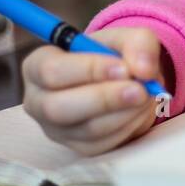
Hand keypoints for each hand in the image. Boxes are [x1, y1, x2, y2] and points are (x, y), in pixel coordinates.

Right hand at [21, 26, 170, 155]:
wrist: (120, 81)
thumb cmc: (111, 55)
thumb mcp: (124, 38)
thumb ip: (137, 43)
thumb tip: (144, 69)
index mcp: (37, 66)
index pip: (51, 71)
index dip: (89, 69)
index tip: (124, 68)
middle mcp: (38, 101)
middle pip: (59, 108)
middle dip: (105, 99)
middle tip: (140, 90)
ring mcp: (56, 129)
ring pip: (87, 129)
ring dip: (124, 112)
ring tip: (146, 94)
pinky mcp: (79, 148)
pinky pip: (104, 144)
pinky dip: (129, 126)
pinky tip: (140, 109)